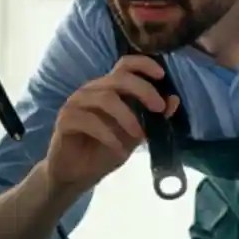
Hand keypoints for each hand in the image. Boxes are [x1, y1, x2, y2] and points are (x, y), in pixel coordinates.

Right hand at [43, 55, 179, 192]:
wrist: (77, 174)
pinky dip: (108, 135)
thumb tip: (173, 100)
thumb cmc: (104, 150)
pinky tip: (118, 149)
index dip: (143, 64)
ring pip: (105, 98)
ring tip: (139, 135)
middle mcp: (91, 90)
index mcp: (108, 89)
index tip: (161, 75)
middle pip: (118, 78)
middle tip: (158, 109)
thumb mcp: (135, 135)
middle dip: (143, 90)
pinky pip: (89, 121)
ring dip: (127, 116)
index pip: (124, 65)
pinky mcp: (65, 120)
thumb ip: (152, 119)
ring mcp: (76, 103)